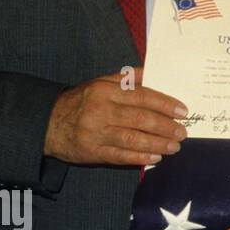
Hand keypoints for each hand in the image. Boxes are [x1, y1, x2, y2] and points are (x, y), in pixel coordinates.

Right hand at [44, 67, 187, 166]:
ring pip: (132, 139)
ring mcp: (95, 133)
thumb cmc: (81, 101)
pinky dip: (139, 158)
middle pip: (139, 119)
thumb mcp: (100, 83)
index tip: (182, 111)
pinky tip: (156, 157)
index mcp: (104, 91)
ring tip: (175, 147)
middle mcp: (100, 111)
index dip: (165, 104)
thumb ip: (127, 79)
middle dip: (165, 127)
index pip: (141, 96)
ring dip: (157, 144)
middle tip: (182, 132)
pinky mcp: (91, 152)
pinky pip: (119, 156)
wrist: (47, 123)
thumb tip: (154, 72)